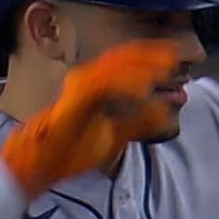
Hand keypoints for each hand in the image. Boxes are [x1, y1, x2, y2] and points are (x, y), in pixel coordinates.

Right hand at [0, 40, 178, 197]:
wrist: (43, 164)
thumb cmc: (72, 149)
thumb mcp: (117, 135)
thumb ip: (140, 122)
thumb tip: (166, 111)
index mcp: (96, 84)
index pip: (127, 63)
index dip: (151, 57)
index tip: (175, 59)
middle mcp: (86, 78)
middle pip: (123, 57)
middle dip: (151, 55)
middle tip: (175, 56)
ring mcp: (79, 86)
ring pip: (115, 66)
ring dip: (142, 65)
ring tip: (165, 68)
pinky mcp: (75, 98)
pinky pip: (104, 84)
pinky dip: (126, 84)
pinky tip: (145, 87)